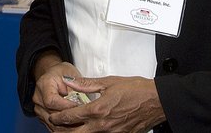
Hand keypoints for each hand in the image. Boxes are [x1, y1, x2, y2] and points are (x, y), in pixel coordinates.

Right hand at [32, 56, 83, 129]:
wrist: (53, 75)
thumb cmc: (63, 73)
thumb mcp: (72, 74)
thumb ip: (75, 88)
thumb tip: (82, 103)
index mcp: (44, 84)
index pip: (52, 101)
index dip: (66, 106)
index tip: (80, 106)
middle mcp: (38, 97)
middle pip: (52, 114)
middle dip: (69, 117)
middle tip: (84, 118)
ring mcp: (38, 108)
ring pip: (52, 123)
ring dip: (67, 126)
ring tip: (81, 123)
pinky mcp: (42, 116)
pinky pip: (53, 126)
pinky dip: (64, 128)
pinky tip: (75, 126)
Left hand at [47, 75, 164, 132]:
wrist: (157, 101)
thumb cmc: (136, 90)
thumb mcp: (109, 82)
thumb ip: (87, 83)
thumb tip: (70, 81)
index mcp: (98, 110)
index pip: (71, 116)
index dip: (58, 117)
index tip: (52, 115)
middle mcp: (102, 125)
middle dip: (62, 130)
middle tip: (56, 125)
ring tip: (70, 128)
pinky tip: (89, 128)